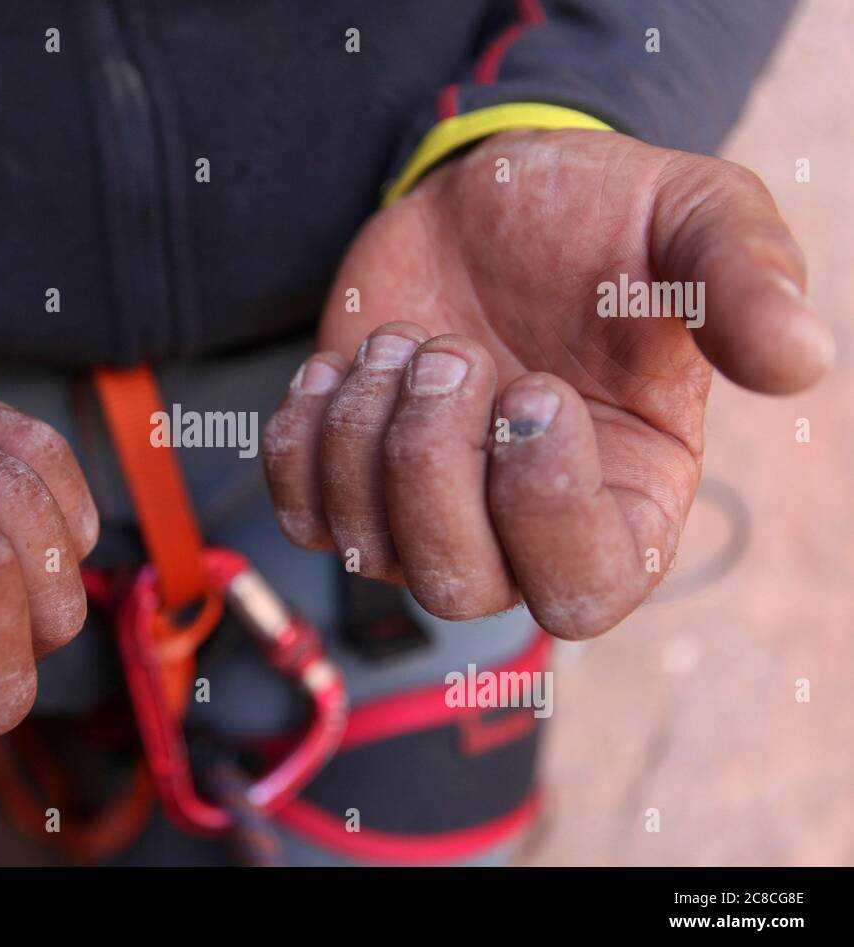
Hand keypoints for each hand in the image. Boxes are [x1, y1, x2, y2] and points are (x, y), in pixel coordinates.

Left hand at [264, 129, 831, 638]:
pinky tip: (347, 362)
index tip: (535, 388)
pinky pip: (299, 515)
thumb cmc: (602, 222)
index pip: (583, 593)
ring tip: (405, 341)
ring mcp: (426, 513)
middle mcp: (521, 530)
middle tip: (451, 352)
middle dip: (433, 462)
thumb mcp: (693, 222)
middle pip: (457, 589)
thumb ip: (745, 283)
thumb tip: (802, 361)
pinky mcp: (349, 481)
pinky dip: (303, 436)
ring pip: (367, 550)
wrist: (490, 198)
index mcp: (628, 500)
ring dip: (365, 431)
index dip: (543, 505)